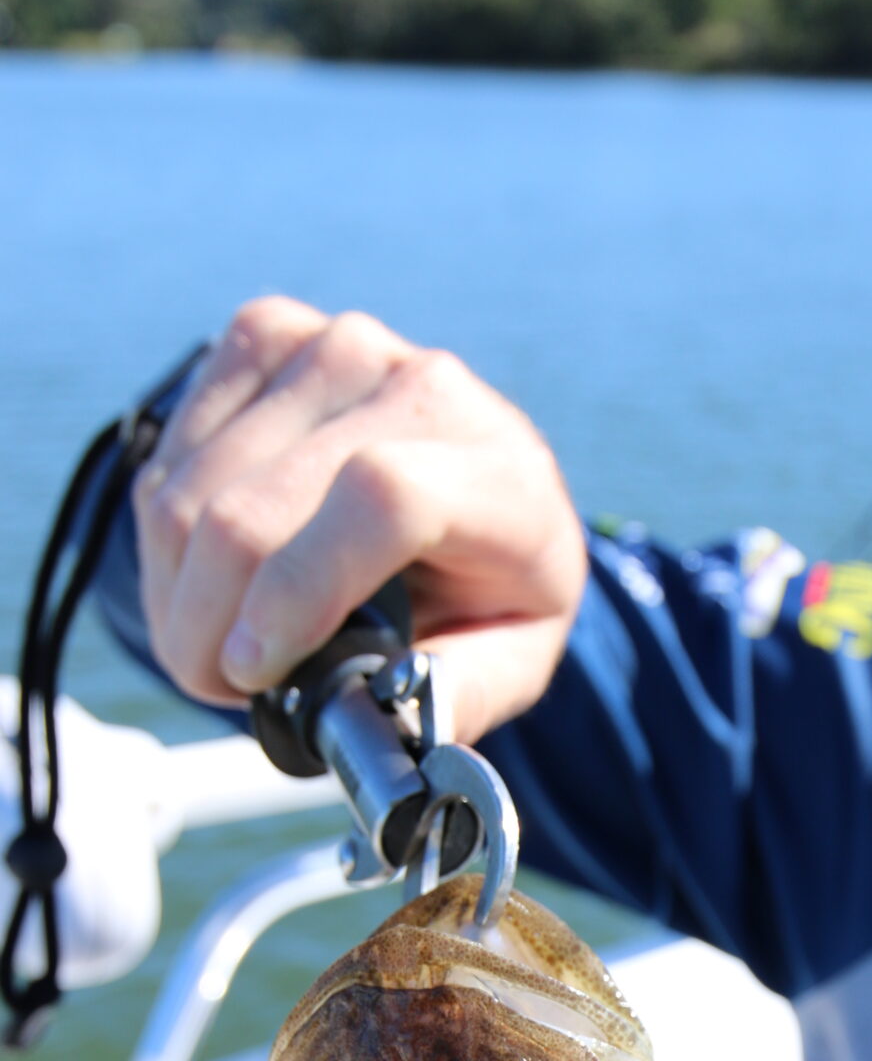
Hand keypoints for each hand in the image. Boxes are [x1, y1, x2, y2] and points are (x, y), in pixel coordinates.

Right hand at [134, 296, 586, 743]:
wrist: (479, 476)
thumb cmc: (494, 579)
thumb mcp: (514, 657)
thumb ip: (466, 693)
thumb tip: (405, 725)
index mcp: (499, 473)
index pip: (382, 501)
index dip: (299, 587)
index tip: (254, 668)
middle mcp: (420, 388)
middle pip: (262, 504)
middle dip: (209, 621)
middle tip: (216, 685)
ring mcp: (338, 349)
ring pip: (195, 487)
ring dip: (177, 590)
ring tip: (211, 643)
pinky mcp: (271, 335)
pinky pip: (173, 454)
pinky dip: (167, 538)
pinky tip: (206, 577)